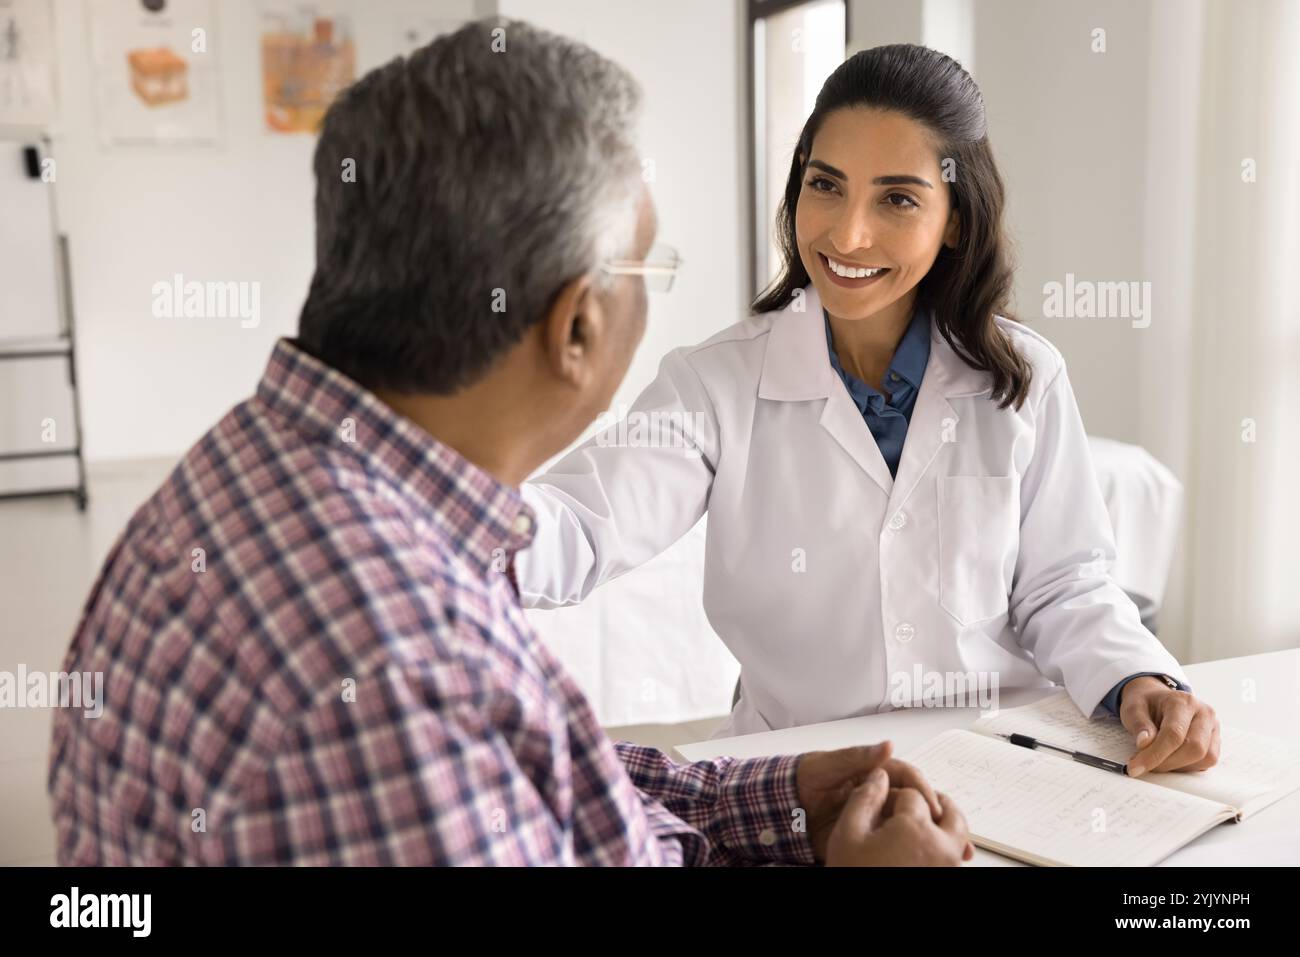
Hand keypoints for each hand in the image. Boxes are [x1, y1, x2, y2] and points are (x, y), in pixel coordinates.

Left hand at [795, 740, 971, 861]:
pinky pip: (895, 843)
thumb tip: (887, 744)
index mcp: (874, 771)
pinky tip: (934, 860)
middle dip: (938, 816)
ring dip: (935, 835)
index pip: (907, 777)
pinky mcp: (870, 836)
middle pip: (917, 803)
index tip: (931, 806)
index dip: (922, 789)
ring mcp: (878, 815)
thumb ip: (856, 757)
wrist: (783, 805)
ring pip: (913, 824)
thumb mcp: (827, 764)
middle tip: (955, 831)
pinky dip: (914, 851)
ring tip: (959, 850)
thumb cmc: (803, 777)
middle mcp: (880, 793)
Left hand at [1119, 677, 1220, 776]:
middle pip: (1194, 748)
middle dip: (1166, 763)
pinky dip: (1186, 766)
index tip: (1135, 768)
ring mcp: (1213, 728)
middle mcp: (1204, 713)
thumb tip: (1144, 744)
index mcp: (1183, 701)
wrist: (1156, 699)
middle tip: (1143, 765)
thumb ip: (1139, 725)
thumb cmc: (1146, 704)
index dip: (1154, 755)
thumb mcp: (1133, 708)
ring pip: (1204, 758)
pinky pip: (1206, 762)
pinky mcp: (1215, 742)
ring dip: (1177, 766)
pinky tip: (1169, 759)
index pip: (1174, 734)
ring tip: (1156, 760)